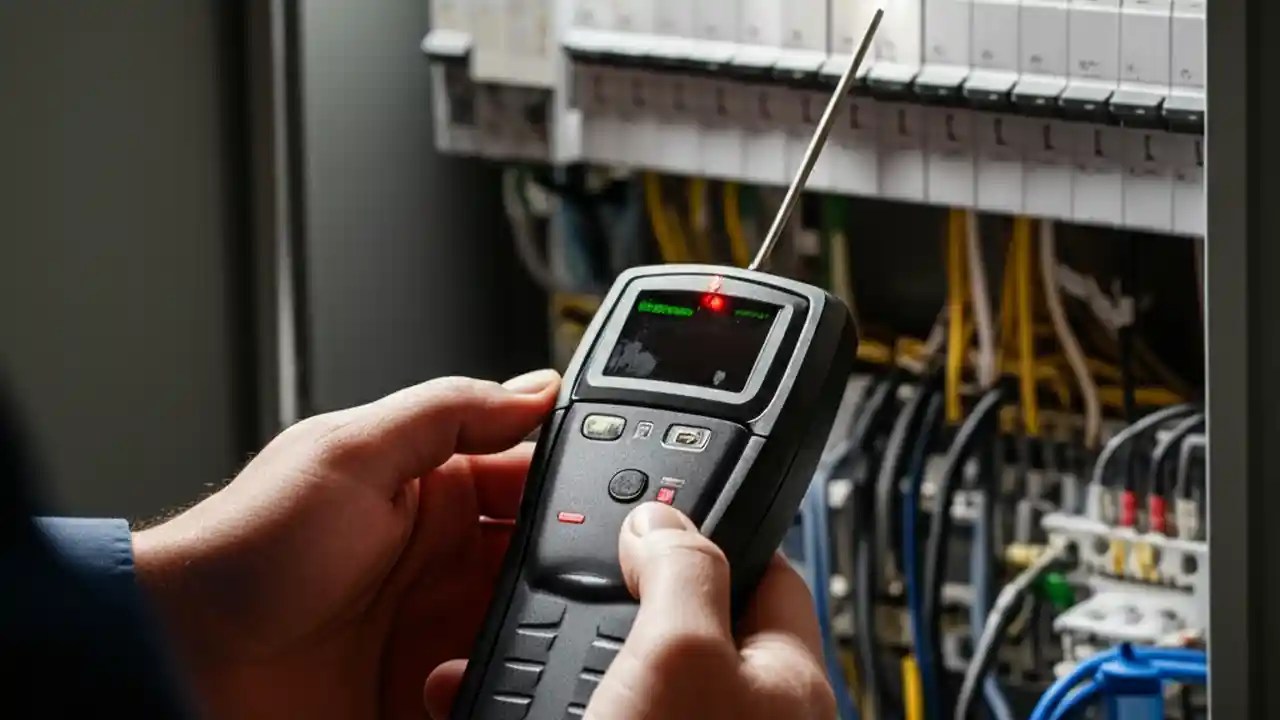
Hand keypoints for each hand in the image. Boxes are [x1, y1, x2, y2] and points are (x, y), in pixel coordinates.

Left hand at [132, 370, 560, 718]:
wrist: (179, 660)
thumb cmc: (243, 549)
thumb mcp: (349, 453)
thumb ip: (447, 412)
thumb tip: (536, 387)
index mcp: (427, 487)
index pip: (527, 473)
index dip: (572, 483)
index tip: (611, 500)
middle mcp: (436, 556)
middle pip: (540, 554)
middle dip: (569, 563)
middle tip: (590, 573)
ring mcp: (432, 626)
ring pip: (528, 622)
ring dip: (541, 626)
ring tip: (538, 627)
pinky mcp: (422, 688)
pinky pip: (491, 684)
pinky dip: (508, 681)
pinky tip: (504, 673)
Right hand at [424, 502, 835, 718]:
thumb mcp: (685, 659)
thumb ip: (684, 571)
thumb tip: (665, 518)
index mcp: (781, 680)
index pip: (759, 568)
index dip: (707, 523)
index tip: (653, 497)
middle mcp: (731, 717)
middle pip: (674, 621)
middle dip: (606, 591)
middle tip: (548, 564)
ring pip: (608, 674)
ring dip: (543, 648)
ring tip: (486, 635)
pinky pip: (568, 713)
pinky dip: (519, 701)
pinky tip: (470, 694)